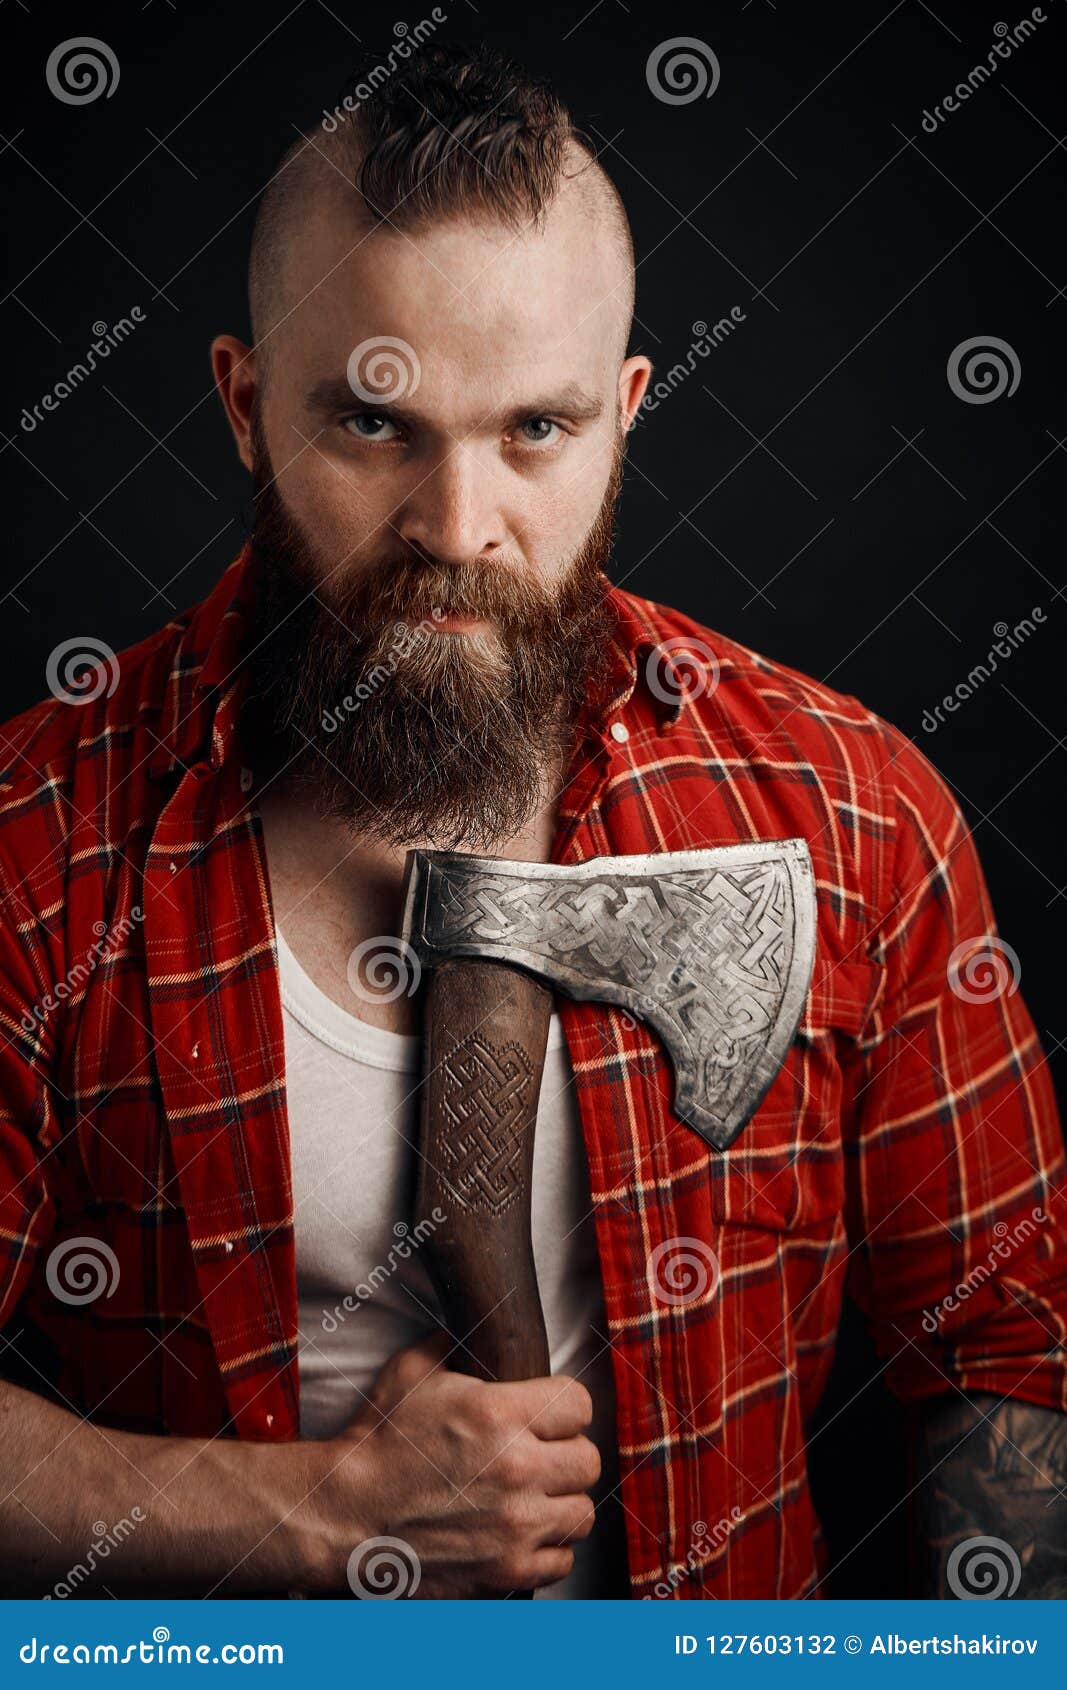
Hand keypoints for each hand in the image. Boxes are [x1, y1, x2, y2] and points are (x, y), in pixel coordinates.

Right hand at [319, 1330, 600, 1597]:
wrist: (345, 1515)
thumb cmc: (377, 1442)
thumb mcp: (412, 1371)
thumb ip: (455, 1342)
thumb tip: (482, 1326)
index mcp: (499, 1413)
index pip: (579, 1404)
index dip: (565, 1408)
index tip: (548, 1416)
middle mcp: (518, 1469)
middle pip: (588, 1460)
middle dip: (566, 1454)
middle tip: (540, 1456)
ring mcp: (516, 1525)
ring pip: (582, 1512)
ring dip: (561, 1503)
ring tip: (534, 1497)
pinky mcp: (507, 1571)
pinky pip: (562, 1560)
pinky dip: (547, 1548)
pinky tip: (522, 1533)